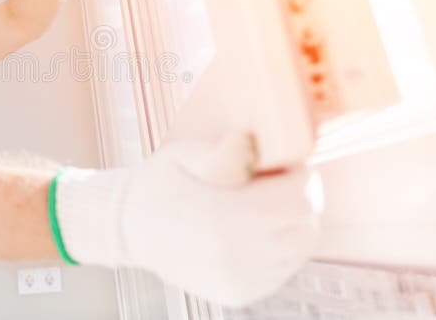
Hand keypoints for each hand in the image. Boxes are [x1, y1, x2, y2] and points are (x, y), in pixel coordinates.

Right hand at [53, 133, 322, 307]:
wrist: (128, 228)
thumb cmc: (158, 184)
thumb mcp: (184, 154)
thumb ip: (224, 150)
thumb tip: (252, 142)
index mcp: (228, 219)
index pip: (301, 198)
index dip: (301, 175)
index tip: (286, 165)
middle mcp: (239, 257)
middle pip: (306, 226)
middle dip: (302, 199)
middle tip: (280, 183)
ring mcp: (241, 281)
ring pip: (298, 250)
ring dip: (292, 225)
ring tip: (265, 207)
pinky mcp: (240, 294)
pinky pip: (281, 269)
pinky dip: (278, 249)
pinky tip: (254, 231)